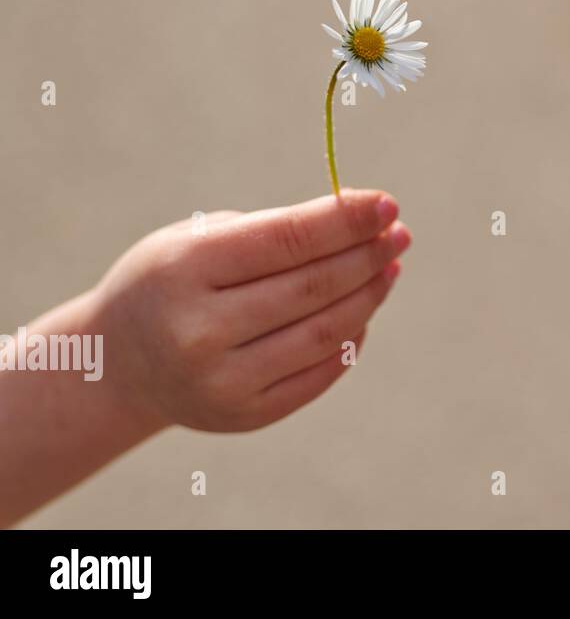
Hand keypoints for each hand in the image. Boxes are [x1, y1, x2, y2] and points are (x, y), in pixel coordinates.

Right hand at [85, 189, 409, 432]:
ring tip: (390, 267)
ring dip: (369, 296)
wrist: (119, 362)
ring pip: (325, 333)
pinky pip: (320, 373)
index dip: (345, 220)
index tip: (388, 204)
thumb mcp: (201, 240)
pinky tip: (364, 311)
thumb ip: (277, 232)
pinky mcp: (244, 415)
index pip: (287, 240)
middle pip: (313, 287)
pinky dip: (352, 338)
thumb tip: (365, 223)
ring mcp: (221, 381)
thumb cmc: (174, 280)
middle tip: (399, 235)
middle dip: (367, 256)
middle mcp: (199, 331)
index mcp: (184, 270)